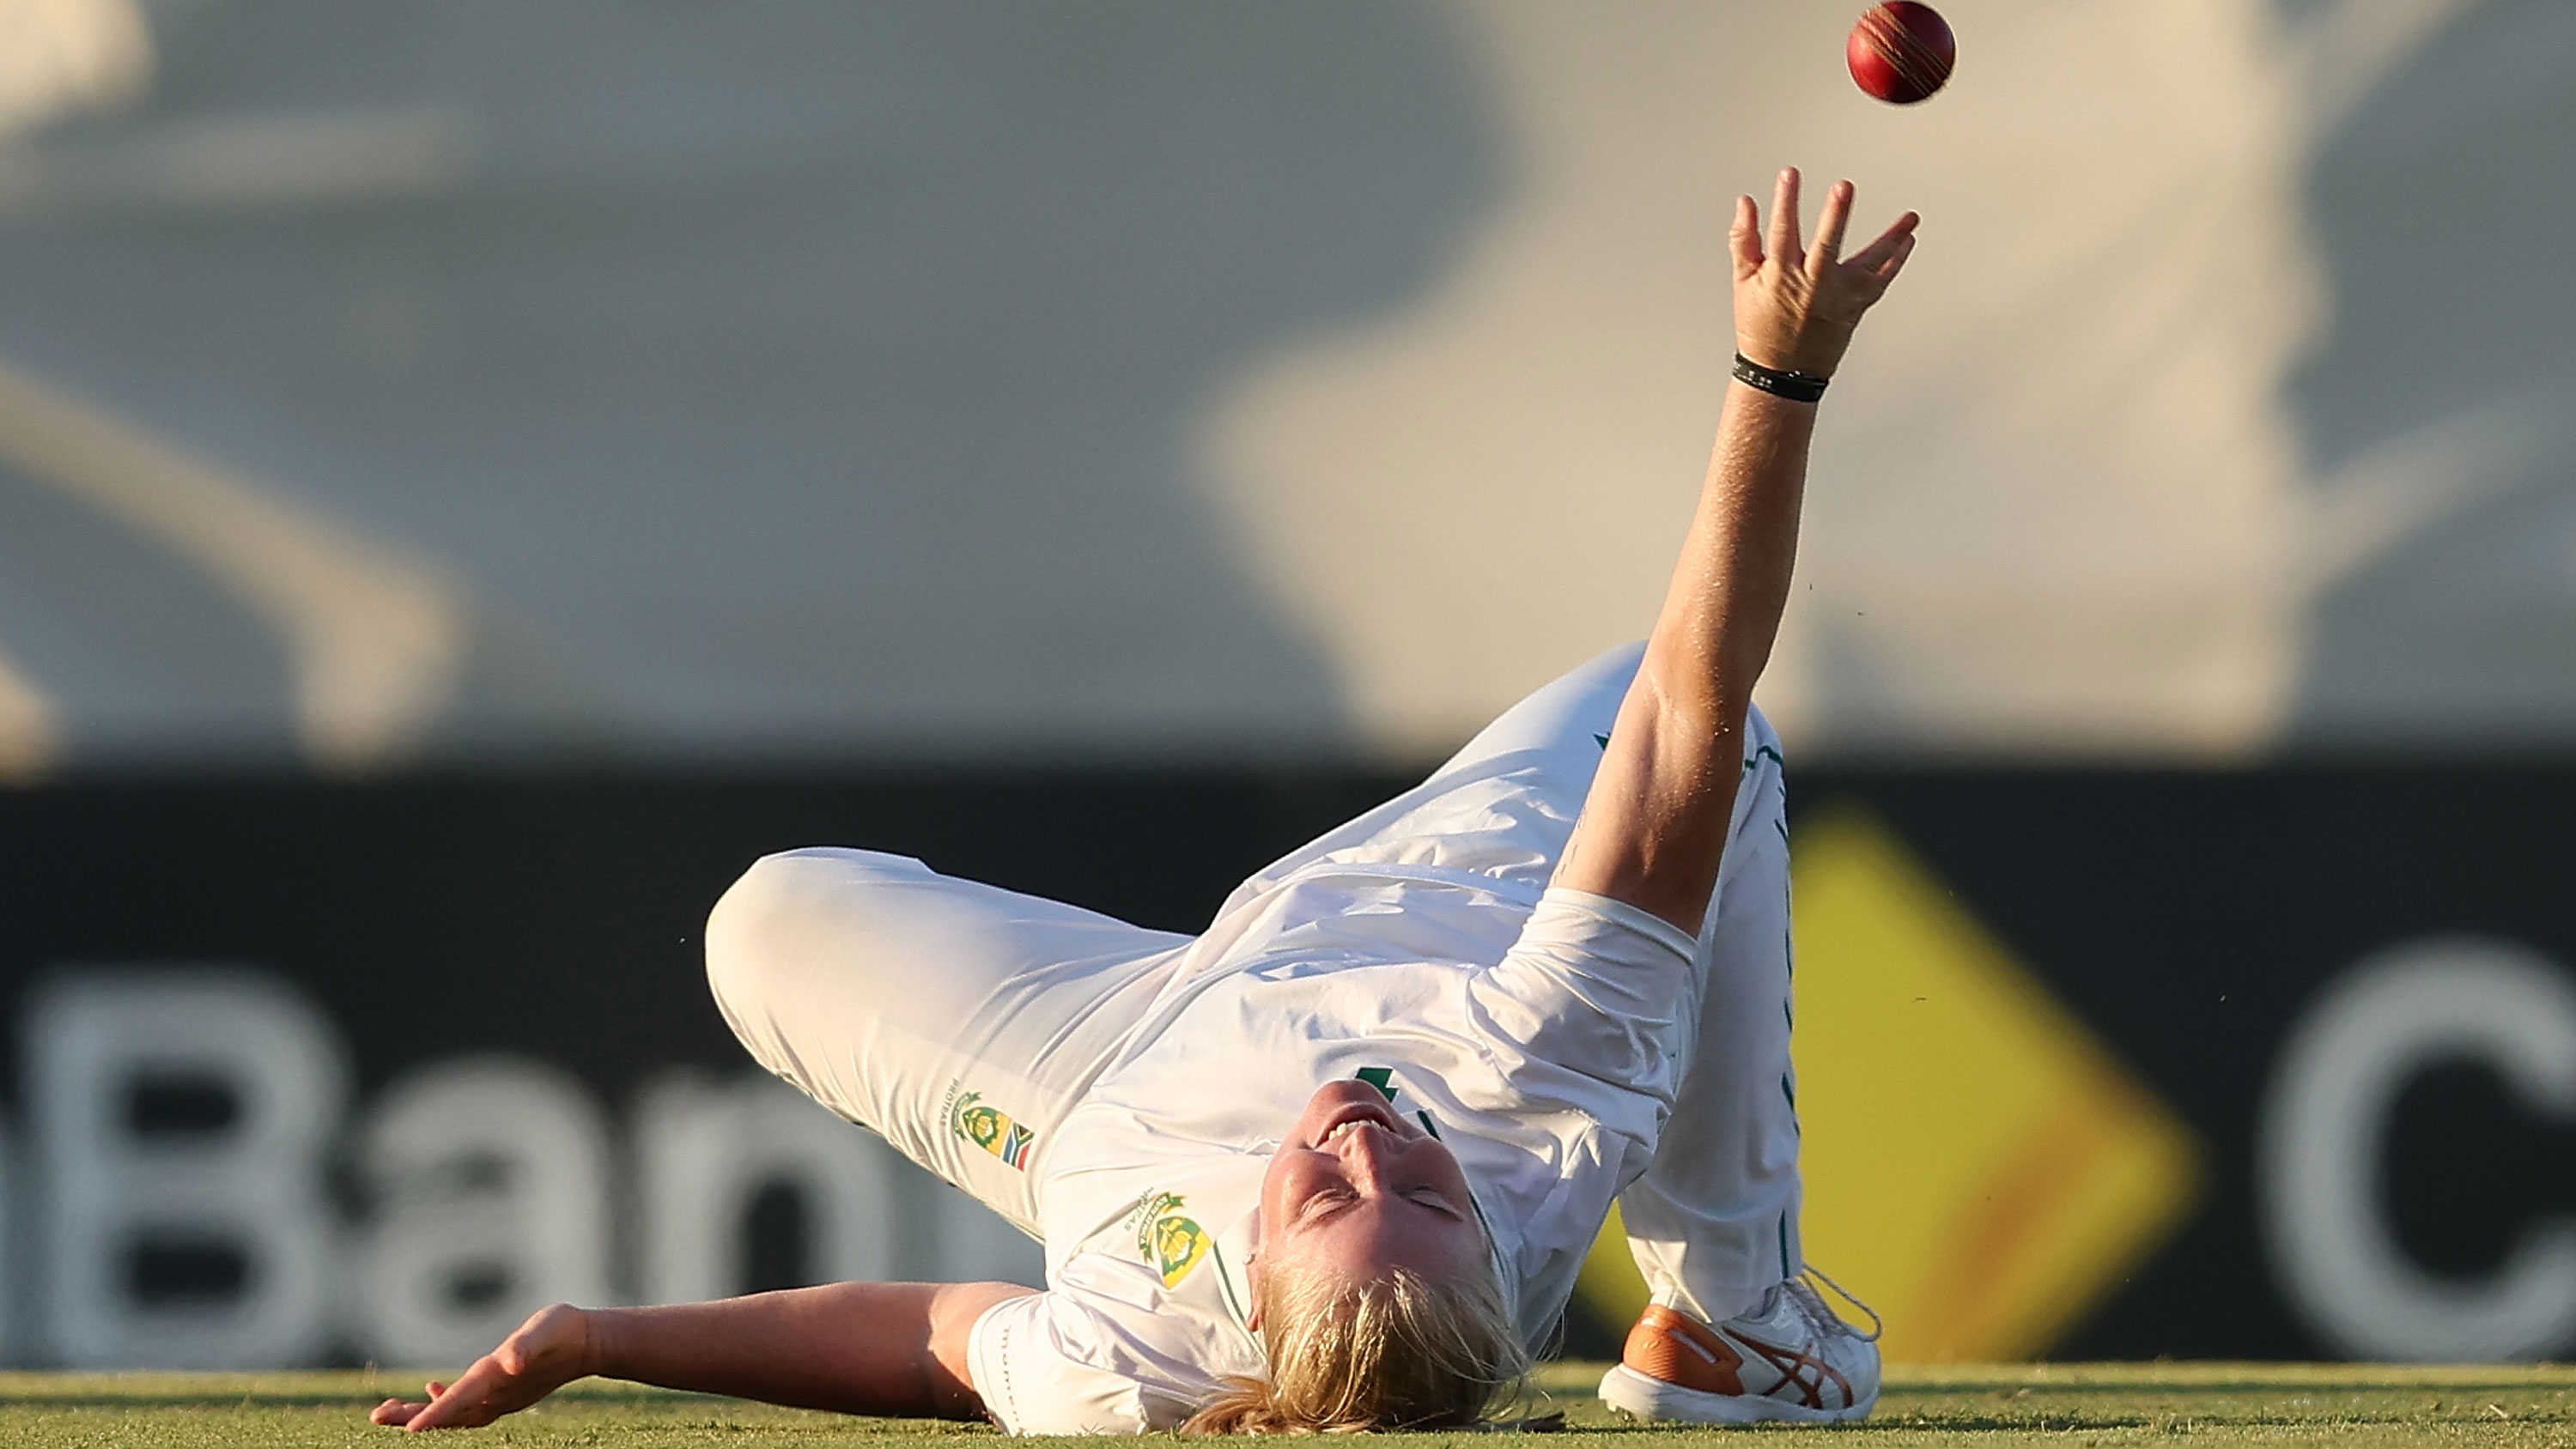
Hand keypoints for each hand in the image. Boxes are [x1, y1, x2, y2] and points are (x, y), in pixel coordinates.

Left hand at [370, 1301, 597, 1430]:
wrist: (588, 1343)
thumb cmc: (565, 1330)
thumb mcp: (548, 1329)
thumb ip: (528, 1346)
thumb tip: (511, 1362)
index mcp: (499, 1378)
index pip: (460, 1401)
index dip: (434, 1415)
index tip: (407, 1430)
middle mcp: (495, 1393)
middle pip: (447, 1414)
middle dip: (411, 1416)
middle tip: (376, 1416)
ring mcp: (499, 1397)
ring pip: (452, 1413)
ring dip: (420, 1414)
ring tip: (389, 1412)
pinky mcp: (502, 1393)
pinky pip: (465, 1406)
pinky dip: (444, 1404)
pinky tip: (433, 1389)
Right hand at [1730, 168, 1916, 378]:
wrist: (1782, 372)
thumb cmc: (1761, 327)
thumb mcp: (1743, 283)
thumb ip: (1744, 239)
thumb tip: (1745, 203)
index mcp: (1781, 276)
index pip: (1782, 231)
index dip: (1786, 201)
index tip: (1790, 175)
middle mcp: (1813, 285)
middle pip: (1826, 245)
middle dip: (1834, 216)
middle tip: (1843, 188)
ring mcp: (1838, 296)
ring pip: (1867, 263)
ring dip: (1890, 239)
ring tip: (1909, 219)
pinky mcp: (1856, 306)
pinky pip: (1882, 280)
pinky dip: (1897, 260)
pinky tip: (1908, 239)